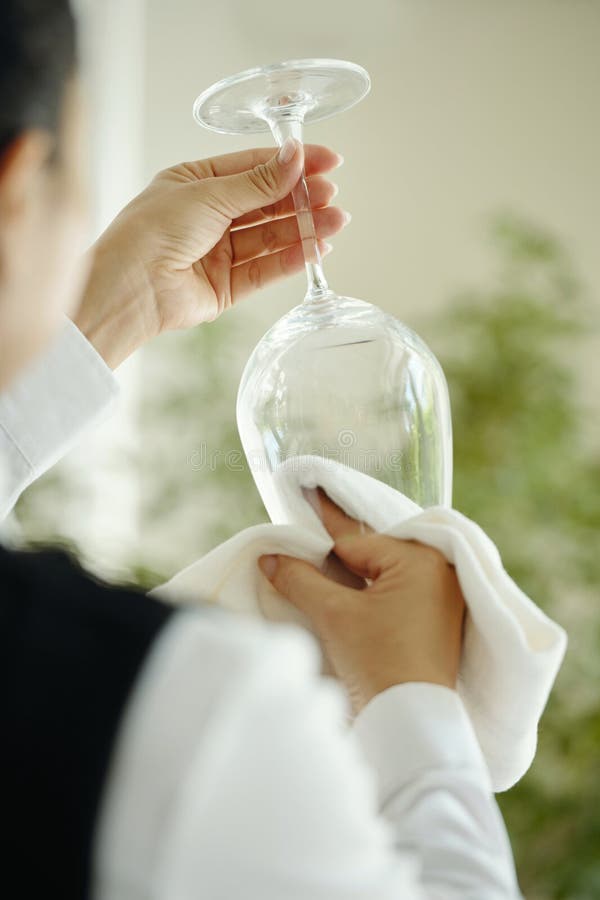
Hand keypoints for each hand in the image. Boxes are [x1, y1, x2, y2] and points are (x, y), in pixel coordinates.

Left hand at [74, 139, 346, 367]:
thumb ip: (258, 182)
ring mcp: (218, 253)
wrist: (131, 287)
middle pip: (266, 205)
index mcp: (196, 184)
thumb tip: (296, 156)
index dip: (292, 164)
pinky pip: (265, 270)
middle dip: (301, 200)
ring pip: (270, 238)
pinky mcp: (226, 287)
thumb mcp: (209, 194)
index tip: (328, 161)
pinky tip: (315, 249)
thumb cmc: (153, 230)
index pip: (254, 167)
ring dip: (303, 229)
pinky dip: (291, 260)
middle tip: (333, 196)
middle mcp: (208, 217)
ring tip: (335, 222)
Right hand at [259, 487, 465, 715]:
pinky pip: (399, 591)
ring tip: (320, 562)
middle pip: (372, 554)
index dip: (317, 546)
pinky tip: (348, 591)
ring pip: (384, 572)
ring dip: (354, 573)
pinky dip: (373, 591)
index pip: (354, 544)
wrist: (412, 721)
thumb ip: (299, 579)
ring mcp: (444, 596)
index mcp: (421, 558)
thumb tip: (268, 557)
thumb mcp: (334, 615)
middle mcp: (440, 569)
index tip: (295, 519)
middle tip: (307, 527)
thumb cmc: (378, 661)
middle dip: (338, 552)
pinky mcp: (440, 620)